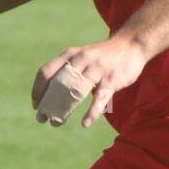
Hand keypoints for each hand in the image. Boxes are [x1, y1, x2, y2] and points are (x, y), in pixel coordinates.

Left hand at [32, 36, 146, 128]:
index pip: (46, 72)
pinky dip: (92, 112)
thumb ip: (70, 71)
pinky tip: (85, 123)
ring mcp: (97, 69)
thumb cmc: (104, 57)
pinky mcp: (112, 79)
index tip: (36, 105)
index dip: (38, 90)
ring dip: (63, 109)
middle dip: (47, 102)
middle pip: (57, 83)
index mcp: (70, 55)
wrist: (132, 44)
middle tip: (41, 118)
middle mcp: (81, 60)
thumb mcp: (83, 58)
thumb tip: (53, 95)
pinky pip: (100, 98)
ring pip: (75, 90)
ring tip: (56, 123)